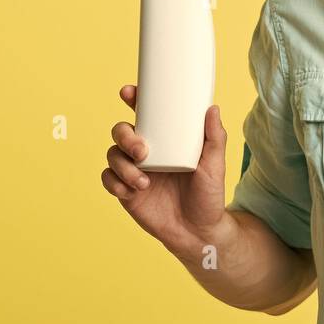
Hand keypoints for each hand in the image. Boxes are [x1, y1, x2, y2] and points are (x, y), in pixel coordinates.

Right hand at [100, 85, 230, 256]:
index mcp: (165, 140)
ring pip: (112, 156)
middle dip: (125, 136)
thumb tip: (212, 108)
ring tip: (144, 181)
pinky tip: (132, 191)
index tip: (129, 92)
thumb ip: (215, 138)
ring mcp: (134, 171)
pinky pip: (109, 180)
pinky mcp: (125, 191)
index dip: (133, 100)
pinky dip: (116, 183)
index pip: (145, 114)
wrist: (198, 231)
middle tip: (142, 151)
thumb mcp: (214, 165)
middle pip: (121, 131)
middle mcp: (146, 152)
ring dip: (123, 166)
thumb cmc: (208, 194)